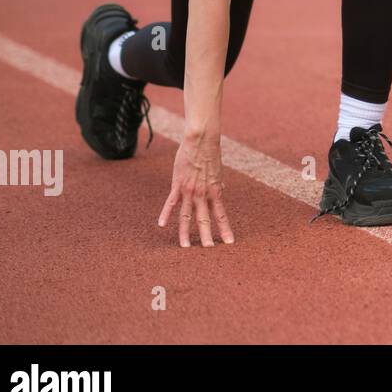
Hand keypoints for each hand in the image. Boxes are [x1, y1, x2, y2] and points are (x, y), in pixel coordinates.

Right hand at [158, 130, 233, 246]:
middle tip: (210, 250)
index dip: (225, 229)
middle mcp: (203, 194)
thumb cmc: (210, 155)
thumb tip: (220, 192)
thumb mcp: (218, 173)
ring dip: (186, 232)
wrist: (202, 141)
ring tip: (186, 246)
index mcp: (215, 191)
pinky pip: (171, 202)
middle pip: (204, 219)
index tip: (230, 242)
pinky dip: (166, 214)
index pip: (221, 215)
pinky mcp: (178, 184)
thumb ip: (216, 186)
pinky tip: (162, 225)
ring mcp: (190, 190)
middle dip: (207, 236)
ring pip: (187, 216)